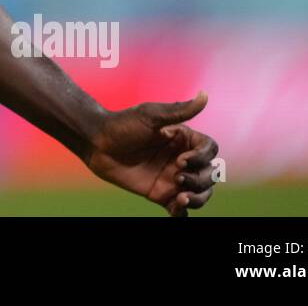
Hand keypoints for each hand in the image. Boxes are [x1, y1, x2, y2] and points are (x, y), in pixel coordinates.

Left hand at [84, 90, 218, 216]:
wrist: (96, 143)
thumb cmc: (122, 124)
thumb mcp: (150, 115)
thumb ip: (179, 110)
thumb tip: (205, 95)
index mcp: (184, 138)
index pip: (210, 150)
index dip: (202, 158)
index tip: (181, 160)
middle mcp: (182, 158)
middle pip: (210, 174)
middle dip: (201, 180)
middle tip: (178, 179)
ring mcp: (172, 177)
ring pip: (200, 193)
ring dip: (198, 198)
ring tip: (181, 199)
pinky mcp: (160, 193)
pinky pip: (179, 208)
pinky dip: (183, 212)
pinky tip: (176, 210)